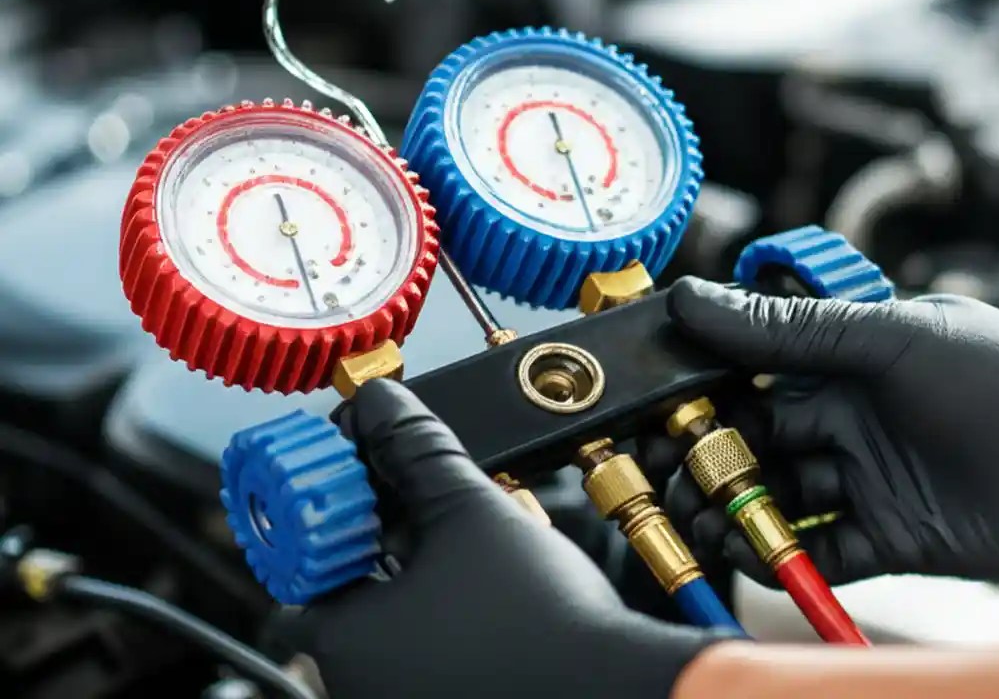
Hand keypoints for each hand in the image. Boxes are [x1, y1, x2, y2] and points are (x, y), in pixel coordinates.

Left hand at [285, 380, 721, 698]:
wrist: (614, 687)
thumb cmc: (542, 625)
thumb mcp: (472, 512)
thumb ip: (416, 451)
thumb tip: (384, 407)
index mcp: (344, 639)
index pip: (304, 556)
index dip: (335, 503)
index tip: (360, 472)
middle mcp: (358, 680)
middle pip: (351, 583)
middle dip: (386, 531)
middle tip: (421, 492)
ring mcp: (404, 694)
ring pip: (395, 614)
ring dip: (420, 567)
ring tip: (465, 530)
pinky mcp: (447, 696)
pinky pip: (429, 645)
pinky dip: (445, 606)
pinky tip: (488, 578)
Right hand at [644, 278, 998, 586]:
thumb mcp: (888, 338)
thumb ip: (790, 329)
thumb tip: (695, 296)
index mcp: (842, 368)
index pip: (750, 384)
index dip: (700, 403)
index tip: (653, 417)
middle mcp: (849, 426)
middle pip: (756, 451)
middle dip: (709, 466)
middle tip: (669, 480)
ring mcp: (869, 485)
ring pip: (779, 506)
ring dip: (736, 516)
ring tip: (702, 521)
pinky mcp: (893, 541)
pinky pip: (822, 556)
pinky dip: (784, 562)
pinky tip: (753, 558)